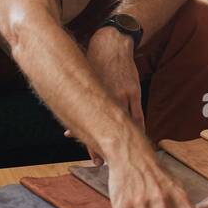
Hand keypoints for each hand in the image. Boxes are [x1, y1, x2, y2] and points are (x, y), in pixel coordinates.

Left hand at [65, 26, 142, 163]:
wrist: (111, 44)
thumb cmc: (93, 62)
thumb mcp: (83, 81)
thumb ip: (79, 100)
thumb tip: (70, 119)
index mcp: (92, 97)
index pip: (91, 127)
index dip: (91, 144)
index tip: (92, 158)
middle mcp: (107, 99)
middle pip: (105, 129)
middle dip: (102, 147)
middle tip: (99, 163)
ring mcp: (123, 96)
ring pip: (123, 125)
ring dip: (121, 141)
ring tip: (119, 156)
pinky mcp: (134, 92)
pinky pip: (137, 115)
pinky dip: (137, 128)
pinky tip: (137, 138)